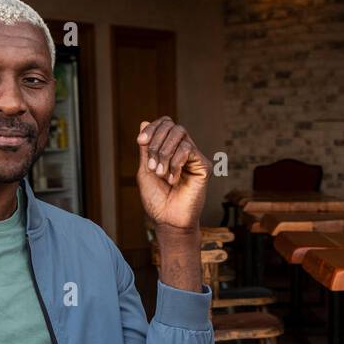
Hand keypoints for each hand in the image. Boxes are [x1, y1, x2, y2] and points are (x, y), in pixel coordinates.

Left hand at [136, 116, 207, 231]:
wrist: (168, 221)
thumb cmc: (157, 200)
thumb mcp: (145, 170)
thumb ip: (146, 149)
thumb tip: (144, 122)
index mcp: (169, 150)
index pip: (164, 125)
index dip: (152, 128)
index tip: (140, 141)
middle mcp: (183, 150)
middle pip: (172, 126)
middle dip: (157, 142)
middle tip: (152, 166)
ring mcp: (194, 158)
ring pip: (180, 135)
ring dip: (165, 153)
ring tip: (160, 174)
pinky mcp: (203, 166)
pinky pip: (188, 149)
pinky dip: (176, 162)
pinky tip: (173, 179)